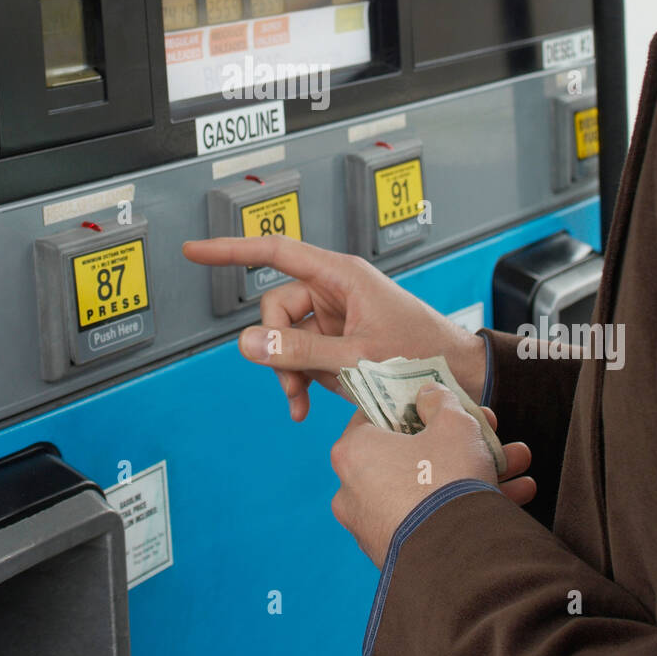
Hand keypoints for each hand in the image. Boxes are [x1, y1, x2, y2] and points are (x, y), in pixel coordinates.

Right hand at [182, 235, 487, 419]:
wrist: (461, 379)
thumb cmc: (423, 354)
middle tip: (289, 386)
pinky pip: (303, 355)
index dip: (231, 250)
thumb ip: (299, 351)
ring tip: (304, 401)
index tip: (194, 250)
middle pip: (277, 309)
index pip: (275, 252)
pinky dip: (301, 380)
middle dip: (276, 349)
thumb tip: (246, 343)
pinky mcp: (339, 341)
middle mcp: (335, 290)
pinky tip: (307, 406)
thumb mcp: (356, 357)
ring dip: (289, 371)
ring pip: (287, 337)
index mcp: (342, 275)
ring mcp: (336, 316)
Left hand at [330, 382, 535, 566]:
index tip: (443, 404)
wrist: (458, 559)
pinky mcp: (397, 555)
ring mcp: (373, 527)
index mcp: (353, 451)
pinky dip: (464, 506)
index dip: (415, 404)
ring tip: (517, 464)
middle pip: (411, 453)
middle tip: (492, 434)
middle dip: (457, 442)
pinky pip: (431, 519)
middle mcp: (353, 491)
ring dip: (473, 472)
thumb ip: (441, 402)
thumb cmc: (447, 478)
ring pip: (427, 488)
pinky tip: (515, 495)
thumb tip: (429, 395)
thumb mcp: (453, 425)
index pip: (377, 414)